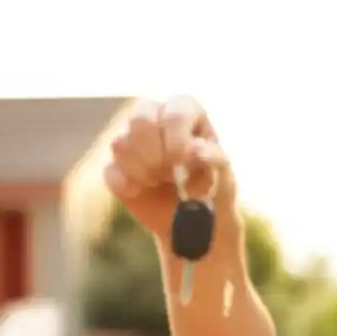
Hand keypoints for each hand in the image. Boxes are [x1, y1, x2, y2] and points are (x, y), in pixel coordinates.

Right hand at [103, 95, 237, 243]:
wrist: (197, 225)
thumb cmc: (215, 195)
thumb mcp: (226, 180)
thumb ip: (216, 161)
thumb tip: (194, 148)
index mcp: (188, 115)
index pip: (176, 110)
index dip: (176, 136)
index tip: (183, 163)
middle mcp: (157, 119)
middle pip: (140, 116)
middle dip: (153, 151)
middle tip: (167, 173)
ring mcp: (133, 142)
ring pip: (120, 144)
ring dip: (142, 171)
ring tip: (160, 182)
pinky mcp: (116, 168)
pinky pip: (110, 172)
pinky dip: (128, 187)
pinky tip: (143, 192)